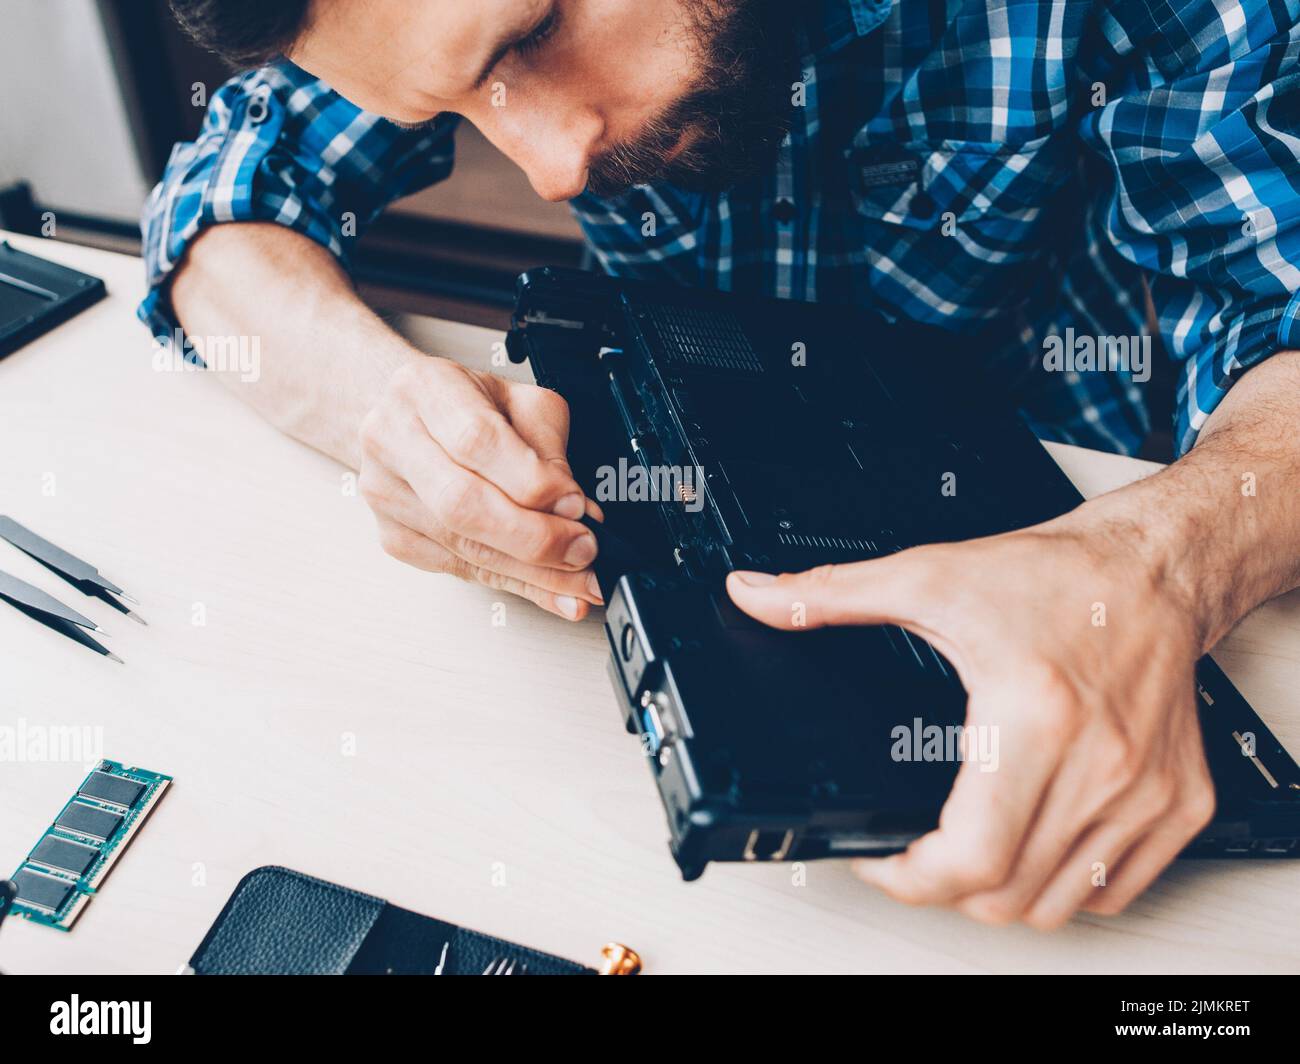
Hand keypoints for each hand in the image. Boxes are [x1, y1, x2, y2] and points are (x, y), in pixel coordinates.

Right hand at [358, 358, 601, 619]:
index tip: (576, 505)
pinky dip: (516, 584)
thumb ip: (549, 450)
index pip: (477, 442)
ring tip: (580, 581)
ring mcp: (388, 494)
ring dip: (533, 572)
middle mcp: (394, 440)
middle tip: (583, 549)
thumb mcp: (519, 400)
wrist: (401, 414)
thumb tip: (577, 510)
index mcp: (425, 390)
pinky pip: (463, 570)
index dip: (532, 482)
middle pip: (462, 504)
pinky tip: (552, 591)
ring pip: (464, 547)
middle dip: (535, 536)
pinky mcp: (396, 537)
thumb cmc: (462, 403)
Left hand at [726, 513, 1216, 927]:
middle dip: (942, 888)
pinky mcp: (1182, 803)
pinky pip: (1115, 889)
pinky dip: (1067, 884)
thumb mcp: (931, 577)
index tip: (877, 857)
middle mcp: (1101, 765)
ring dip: (1002, 892)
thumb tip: (757, 596)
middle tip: (913, 851)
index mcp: (1035, 717)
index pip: (971, 857)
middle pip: (1007, 896)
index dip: (908, 878)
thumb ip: (831, 595)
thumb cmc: (1059, 575)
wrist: (1155, 567)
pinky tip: (1035, 843)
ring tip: (969, 847)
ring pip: (1060, 905)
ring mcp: (1147, 792)